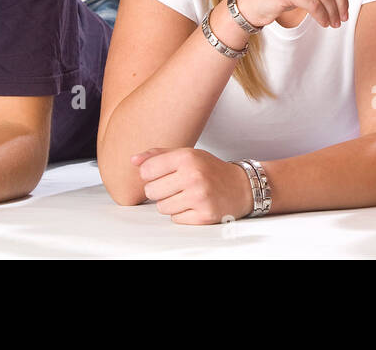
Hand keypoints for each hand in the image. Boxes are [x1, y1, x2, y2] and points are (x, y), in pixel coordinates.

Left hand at [132, 146, 254, 223]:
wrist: (242, 187)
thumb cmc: (211, 170)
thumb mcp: (188, 155)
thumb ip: (159, 155)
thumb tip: (133, 160)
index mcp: (187, 157)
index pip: (146, 171)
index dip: (151, 175)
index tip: (163, 174)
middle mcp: (193, 175)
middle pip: (151, 192)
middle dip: (160, 191)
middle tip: (177, 186)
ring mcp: (199, 196)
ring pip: (162, 208)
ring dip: (171, 204)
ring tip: (186, 196)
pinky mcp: (204, 215)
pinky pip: (176, 219)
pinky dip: (183, 215)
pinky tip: (195, 205)